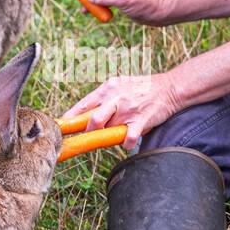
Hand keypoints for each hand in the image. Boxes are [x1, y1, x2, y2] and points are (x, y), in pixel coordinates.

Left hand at [62, 73, 180, 149]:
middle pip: (93, 120)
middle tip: (91, 135)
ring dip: (110, 135)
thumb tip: (84, 115)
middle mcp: (115, 98)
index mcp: (107, 89)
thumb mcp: (118, 86)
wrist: (169, 88)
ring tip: (117, 131)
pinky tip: (128, 141)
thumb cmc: (140, 89)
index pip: (82, 106)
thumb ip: (102, 100)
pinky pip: (128, 138)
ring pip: (110, 129)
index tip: (60, 129)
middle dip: (90, 131)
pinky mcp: (141, 120)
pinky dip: (126, 143)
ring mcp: (128, 110)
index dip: (69, 119)